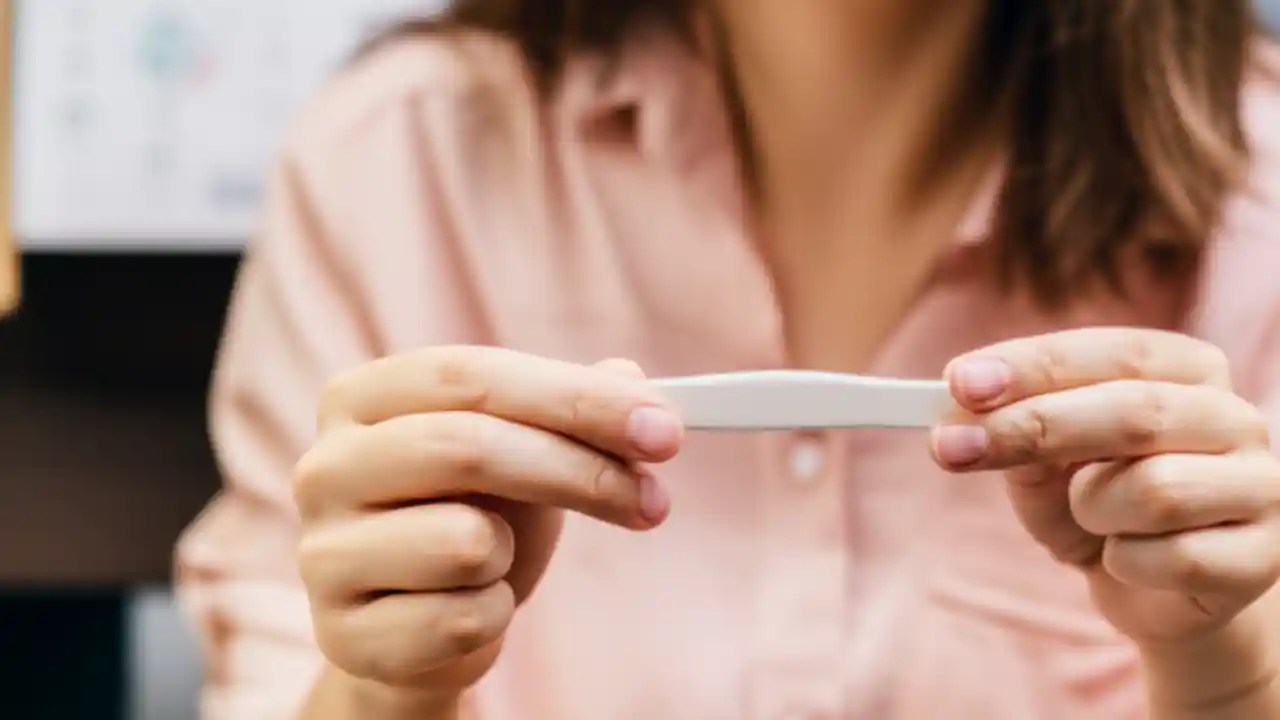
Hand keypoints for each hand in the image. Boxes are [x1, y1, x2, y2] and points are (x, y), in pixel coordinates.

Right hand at [294, 347, 682, 703]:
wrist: (414, 629)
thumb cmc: (469, 517)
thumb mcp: (520, 448)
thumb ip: (572, 407)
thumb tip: (635, 381)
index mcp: (360, 398)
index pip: (470, 375)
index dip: (574, 397)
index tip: (662, 427)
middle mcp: (324, 467)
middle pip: (467, 446)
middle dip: (581, 471)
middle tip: (655, 498)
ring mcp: (322, 554)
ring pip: (466, 542)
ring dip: (513, 555)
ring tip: (496, 561)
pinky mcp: (344, 636)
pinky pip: (462, 619)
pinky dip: (494, 616)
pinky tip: (470, 612)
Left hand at [932, 328, 1279, 645]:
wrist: (1158, 593)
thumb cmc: (1097, 507)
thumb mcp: (1044, 466)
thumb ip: (1017, 435)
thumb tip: (962, 414)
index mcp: (1187, 369)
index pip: (1111, 351)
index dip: (1033, 365)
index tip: (958, 383)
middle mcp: (1235, 416)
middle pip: (1133, 412)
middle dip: (1034, 428)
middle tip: (950, 447)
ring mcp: (1260, 486)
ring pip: (1152, 490)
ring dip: (1092, 510)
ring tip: (1093, 518)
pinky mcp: (1261, 558)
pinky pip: (1169, 558)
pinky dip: (1123, 564)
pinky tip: (1129, 560)